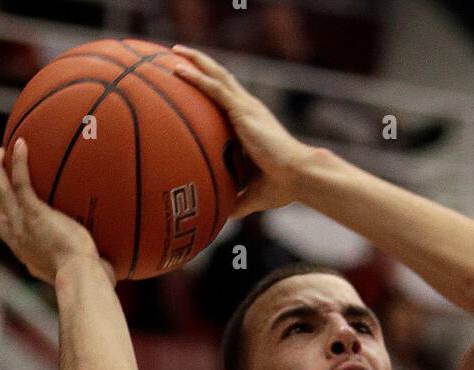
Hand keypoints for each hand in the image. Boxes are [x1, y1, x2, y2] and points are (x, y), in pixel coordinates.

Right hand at [0, 140, 112, 285]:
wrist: (81, 278)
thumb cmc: (88, 281)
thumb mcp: (79, 273)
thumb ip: (85, 264)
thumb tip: (106, 266)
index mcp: (26, 252)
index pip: (5, 230)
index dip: (3, 213)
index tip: (8, 201)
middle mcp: (18, 238)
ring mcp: (22, 224)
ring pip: (0, 190)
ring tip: (2, 151)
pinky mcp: (33, 213)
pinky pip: (21, 181)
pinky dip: (19, 162)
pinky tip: (22, 144)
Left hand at [172, 46, 312, 215]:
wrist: (297, 176)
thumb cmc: (283, 186)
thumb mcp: (255, 194)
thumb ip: (239, 201)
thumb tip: (226, 214)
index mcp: (253, 123)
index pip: (230, 99)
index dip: (214, 87)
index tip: (196, 81)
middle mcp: (249, 109)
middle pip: (222, 78)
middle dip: (202, 64)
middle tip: (179, 55)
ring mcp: (246, 108)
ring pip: (217, 75)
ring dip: (196, 61)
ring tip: (175, 51)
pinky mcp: (243, 111)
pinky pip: (214, 89)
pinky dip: (196, 78)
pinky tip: (178, 69)